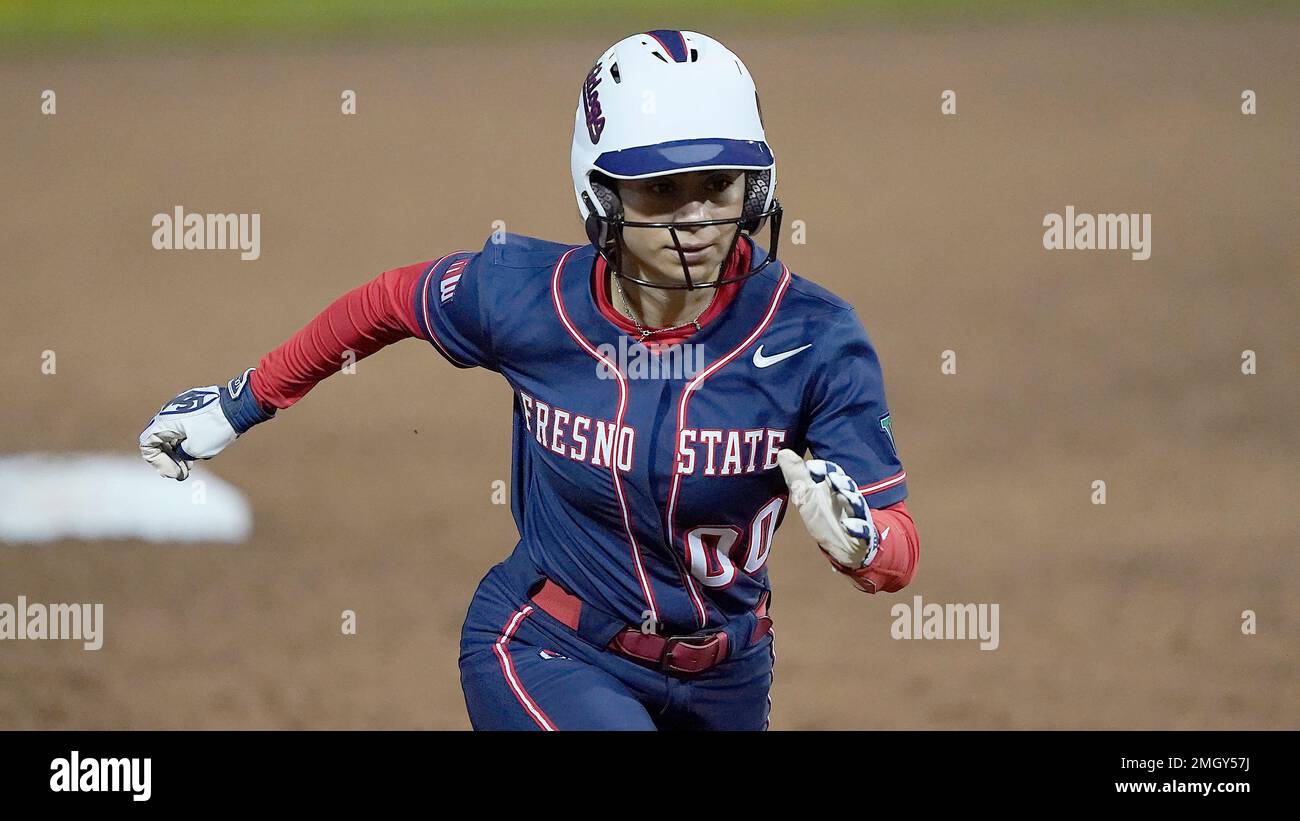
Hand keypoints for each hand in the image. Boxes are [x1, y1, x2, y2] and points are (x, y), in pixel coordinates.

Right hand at [138, 368, 272, 479]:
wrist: (238, 406)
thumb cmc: (216, 428)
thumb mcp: (196, 450)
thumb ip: (181, 455)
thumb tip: (180, 456)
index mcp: (164, 421)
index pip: (147, 444)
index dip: (157, 462)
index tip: (174, 472)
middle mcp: (169, 412)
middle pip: (160, 439)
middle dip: (170, 458)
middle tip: (184, 472)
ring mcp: (181, 406)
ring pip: (173, 433)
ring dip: (179, 450)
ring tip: (193, 463)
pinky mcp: (194, 405)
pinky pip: (184, 425)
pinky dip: (188, 439)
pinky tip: (203, 448)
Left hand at [777, 448, 879, 569]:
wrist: (842, 545)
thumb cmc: (823, 516)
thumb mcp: (806, 496)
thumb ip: (797, 476)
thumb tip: (783, 452)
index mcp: (831, 488)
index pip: (830, 473)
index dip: (822, 468)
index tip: (810, 466)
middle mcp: (845, 497)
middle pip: (846, 485)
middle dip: (840, 481)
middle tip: (832, 477)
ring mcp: (855, 514)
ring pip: (856, 503)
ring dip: (851, 498)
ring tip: (843, 495)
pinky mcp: (863, 532)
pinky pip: (862, 529)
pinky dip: (857, 527)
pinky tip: (849, 525)